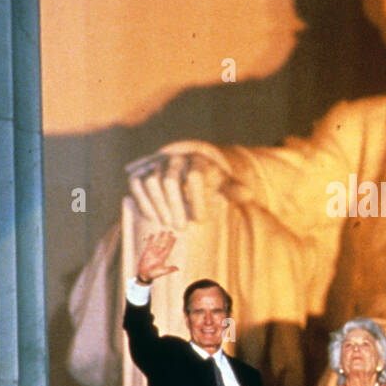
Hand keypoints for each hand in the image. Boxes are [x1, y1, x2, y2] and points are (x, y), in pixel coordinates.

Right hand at [126, 141, 249, 227]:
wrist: (187, 166)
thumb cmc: (209, 178)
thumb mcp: (224, 182)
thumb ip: (234, 189)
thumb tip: (249, 195)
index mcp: (197, 159)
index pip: (195, 177)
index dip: (197, 200)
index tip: (201, 220)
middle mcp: (175, 158)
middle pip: (170, 180)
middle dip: (175, 206)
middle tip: (181, 227)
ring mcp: (157, 163)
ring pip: (152, 182)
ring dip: (158, 205)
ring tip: (168, 224)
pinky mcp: (142, 171)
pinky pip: (137, 184)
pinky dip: (143, 201)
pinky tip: (153, 218)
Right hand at [135, 230, 178, 283]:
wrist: (145, 274)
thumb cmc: (154, 274)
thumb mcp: (162, 272)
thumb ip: (169, 269)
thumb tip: (177, 269)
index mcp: (163, 257)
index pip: (169, 248)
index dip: (172, 243)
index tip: (175, 237)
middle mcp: (159, 253)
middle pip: (164, 243)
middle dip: (167, 238)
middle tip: (171, 231)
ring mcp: (153, 252)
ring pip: (157, 242)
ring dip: (160, 237)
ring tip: (163, 231)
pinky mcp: (147, 252)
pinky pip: (149, 244)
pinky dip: (151, 239)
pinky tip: (152, 234)